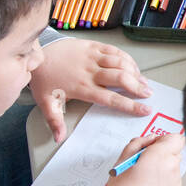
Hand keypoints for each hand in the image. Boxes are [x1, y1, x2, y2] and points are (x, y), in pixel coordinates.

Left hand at [30, 39, 150, 142]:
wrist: (36, 55)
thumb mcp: (46, 102)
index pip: (111, 98)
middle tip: (148, 94)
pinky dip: (127, 58)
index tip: (144, 110)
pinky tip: (133, 65)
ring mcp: (92, 57)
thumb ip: (55, 121)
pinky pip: (115, 51)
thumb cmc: (44, 79)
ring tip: (144, 81)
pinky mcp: (93, 46)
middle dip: (138, 87)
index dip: (129, 105)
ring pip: (120, 63)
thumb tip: (59, 138)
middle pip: (120, 78)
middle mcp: (90, 72)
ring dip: (135, 72)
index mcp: (82, 87)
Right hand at [102, 132, 184, 185]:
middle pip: (174, 154)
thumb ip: (138, 143)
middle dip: (162, 157)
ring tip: (145, 182)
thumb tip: (151, 139)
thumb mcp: (122, 160)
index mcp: (159, 155)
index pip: (176, 138)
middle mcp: (172, 167)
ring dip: (163, 172)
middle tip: (145, 166)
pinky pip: (173, 185)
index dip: (164, 141)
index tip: (154, 147)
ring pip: (173, 170)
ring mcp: (176, 183)